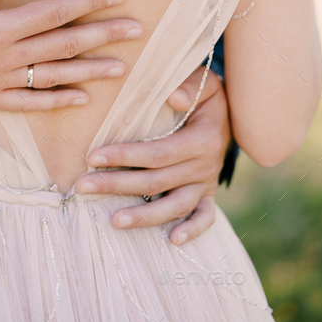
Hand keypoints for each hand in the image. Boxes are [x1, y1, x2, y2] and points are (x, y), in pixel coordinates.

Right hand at [0, 0, 143, 110]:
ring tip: (123, 67)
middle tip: (138, 31)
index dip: (87, 4)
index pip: (52, 14)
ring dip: (89, 72)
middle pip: (62, 47)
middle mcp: (0, 59)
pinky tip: (81, 99)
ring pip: (52, 77)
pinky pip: (28, 103)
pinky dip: (56, 102)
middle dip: (102, 37)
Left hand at [75, 66, 230, 243]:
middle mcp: (205, 165)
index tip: (92, 157)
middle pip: (157, 181)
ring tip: (114, 221)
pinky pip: (205, 217)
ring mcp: (206, 182)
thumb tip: (173, 97)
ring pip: (175, 206)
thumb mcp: (205, 81)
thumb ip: (189, 86)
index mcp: (201, 139)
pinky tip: (171, 240)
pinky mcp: (209, 193)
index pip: (157, 153)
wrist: (238, 111)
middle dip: (117, 185)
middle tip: (83, 187)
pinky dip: (192, 230)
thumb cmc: (207, 92)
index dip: (125, 156)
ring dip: (145, 216)